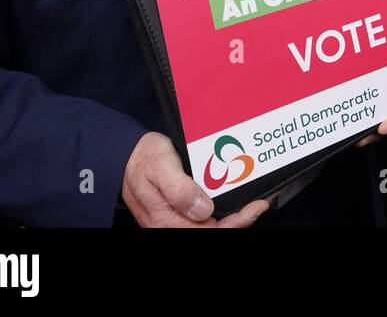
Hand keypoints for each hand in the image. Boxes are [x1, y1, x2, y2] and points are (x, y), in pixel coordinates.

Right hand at [121, 131, 270, 227]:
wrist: (125, 156)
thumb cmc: (143, 159)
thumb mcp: (160, 167)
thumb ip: (179, 189)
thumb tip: (203, 210)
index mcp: (166, 220)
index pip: (209, 230)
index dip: (237, 221)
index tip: (256, 206)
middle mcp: (171, 225)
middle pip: (214, 230)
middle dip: (240, 220)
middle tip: (261, 203)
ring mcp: (175, 221)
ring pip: (211, 226)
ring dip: (233, 217)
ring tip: (253, 202)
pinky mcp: (179, 214)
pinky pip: (205, 219)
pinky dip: (223, 212)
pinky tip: (234, 200)